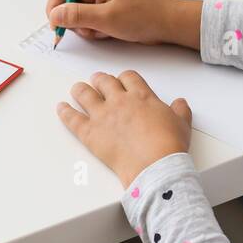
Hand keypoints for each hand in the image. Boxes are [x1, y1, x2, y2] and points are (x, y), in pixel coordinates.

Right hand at [45, 0, 201, 47]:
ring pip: (78, 15)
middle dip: (75, 20)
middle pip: (68, 3)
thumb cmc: (143, 16)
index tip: (55, 25)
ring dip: (87, 27)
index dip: (54, 7)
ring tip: (105, 30)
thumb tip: (53, 15)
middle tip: (90, 29)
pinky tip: (109, 32)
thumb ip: (77, 15)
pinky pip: (89, 21)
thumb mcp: (106, 18)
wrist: (168, 24)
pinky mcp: (106, 9)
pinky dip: (95, 29)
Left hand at [57, 71, 191, 187]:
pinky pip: (72, 118)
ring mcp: (102, 116)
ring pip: (84, 94)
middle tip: (97, 80)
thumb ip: (180, 110)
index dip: (123, 78)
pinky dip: (65, 112)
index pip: (128, 77)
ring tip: (77, 89)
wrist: (154, 165)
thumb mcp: (182, 124)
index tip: (121, 81)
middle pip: (104, 81)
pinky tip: (61, 107)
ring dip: (80, 89)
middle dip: (100, 80)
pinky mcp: (90, 133)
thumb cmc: (169, 145)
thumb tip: (180, 103)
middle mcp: (119, 101)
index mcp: (141, 96)